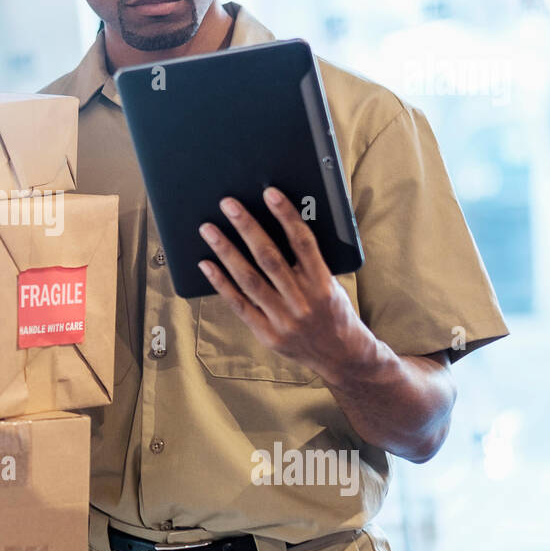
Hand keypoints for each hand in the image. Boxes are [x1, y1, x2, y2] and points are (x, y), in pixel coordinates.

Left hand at [196, 187, 376, 385]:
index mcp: (323, 284)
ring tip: (209, 229)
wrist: (342, 356)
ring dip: (226, 251)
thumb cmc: (334, 311)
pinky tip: (206, 264)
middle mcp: (303, 301)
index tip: (270, 193)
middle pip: (270, 258)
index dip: (286, 215)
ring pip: (249, 280)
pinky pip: (239, 305)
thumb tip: (283, 225)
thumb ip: (310, 262)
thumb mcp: (333, 283)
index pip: (303, 242)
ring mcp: (283, 320)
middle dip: (247, 228)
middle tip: (229, 204)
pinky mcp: (268, 334)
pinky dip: (221, 283)